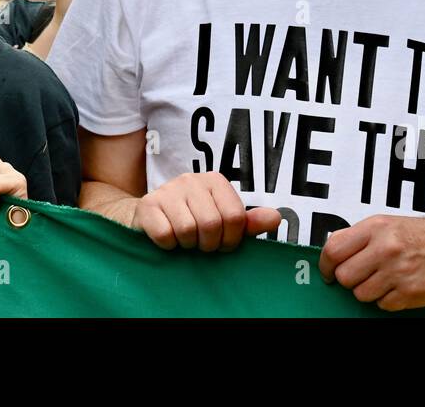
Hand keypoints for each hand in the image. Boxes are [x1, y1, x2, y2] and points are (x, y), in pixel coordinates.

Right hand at [135, 171, 281, 250]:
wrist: (149, 220)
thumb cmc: (192, 223)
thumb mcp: (223, 223)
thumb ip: (249, 223)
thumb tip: (277, 218)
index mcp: (215, 180)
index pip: (236, 217)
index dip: (230, 240)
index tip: (220, 242)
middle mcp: (191, 179)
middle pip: (212, 224)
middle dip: (207, 244)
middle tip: (199, 243)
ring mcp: (167, 190)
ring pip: (188, 230)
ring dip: (187, 245)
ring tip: (183, 239)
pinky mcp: (147, 205)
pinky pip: (165, 235)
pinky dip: (168, 245)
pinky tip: (167, 238)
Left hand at [319, 214, 424, 309]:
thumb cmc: (418, 235)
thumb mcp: (385, 224)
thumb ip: (357, 237)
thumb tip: (331, 253)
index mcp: (375, 228)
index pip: (333, 250)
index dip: (325, 265)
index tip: (328, 272)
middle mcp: (386, 249)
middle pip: (344, 277)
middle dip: (348, 279)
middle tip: (360, 275)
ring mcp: (398, 272)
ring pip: (361, 294)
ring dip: (368, 290)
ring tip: (382, 278)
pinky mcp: (411, 293)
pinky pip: (382, 305)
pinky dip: (386, 299)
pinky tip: (397, 286)